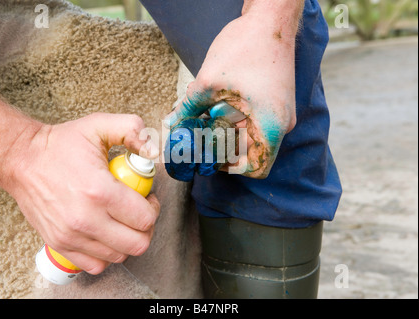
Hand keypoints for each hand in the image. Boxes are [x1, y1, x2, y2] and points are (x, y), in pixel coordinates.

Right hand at [5, 113, 159, 274]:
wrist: (21, 160)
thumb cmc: (60, 145)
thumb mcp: (99, 125)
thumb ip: (132, 129)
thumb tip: (152, 150)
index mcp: (100, 191)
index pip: (145, 218)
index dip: (153, 208)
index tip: (147, 197)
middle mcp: (86, 219)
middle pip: (136, 243)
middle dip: (145, 227)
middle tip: (138, 211)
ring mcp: (71, 235)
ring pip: (119, 256)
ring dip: (127, 240)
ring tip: (121, 219)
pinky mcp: (60, 244)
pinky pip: (96, 265)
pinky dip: (107, 253)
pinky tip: (106, 233)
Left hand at [165, 1, 301, 177]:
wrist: (270, 19)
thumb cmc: (246, 47)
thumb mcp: (209, 82)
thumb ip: (189, 109)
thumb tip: (172, 126)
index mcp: (271, 126)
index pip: (256, 168)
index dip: (231, 168)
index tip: (211, 157)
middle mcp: (281, 124)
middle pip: (251, 153)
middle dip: (223, 147)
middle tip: (199, 138)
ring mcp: (280, 114)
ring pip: (251, 136)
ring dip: (227, 131)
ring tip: (205, 117)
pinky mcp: (275, 103)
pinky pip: (255, 121)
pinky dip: (235, 119)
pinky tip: (216, 105)